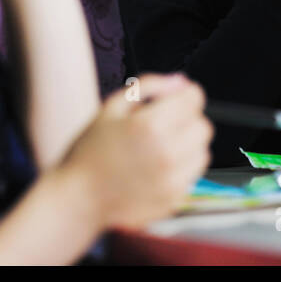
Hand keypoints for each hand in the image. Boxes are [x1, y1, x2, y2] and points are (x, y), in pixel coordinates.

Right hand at [60, 74, 211, 229]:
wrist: (77, 199)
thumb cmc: (90, 152)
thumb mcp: (111, 108)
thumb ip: (148, 87)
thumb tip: (180, 81)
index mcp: (149, 125)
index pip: (194, 98)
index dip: (184, 95)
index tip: (173, 101)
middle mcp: (166, 153)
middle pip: (202, 125)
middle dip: (188, 120)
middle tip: (164, 126)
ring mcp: (171, 180)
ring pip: (202, 150)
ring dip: (188, 145)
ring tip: (160, 149)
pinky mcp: (174, 200)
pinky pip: (194, 175)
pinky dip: (183, 168)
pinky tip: (159, 168)